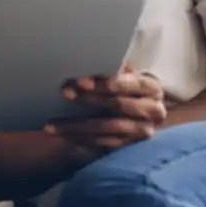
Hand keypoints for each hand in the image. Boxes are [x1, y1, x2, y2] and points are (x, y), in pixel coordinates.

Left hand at [46, 66, 165, 152]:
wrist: (136, 111)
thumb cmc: (125, 85)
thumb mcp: (122, 74)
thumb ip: (111, 69)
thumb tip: (86, 59)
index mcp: (151, 87)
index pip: (130, 84)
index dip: (105, 83)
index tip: (80, 82)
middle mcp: (153, 111)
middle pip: (118, 105)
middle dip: (88, 100)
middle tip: (64, 93)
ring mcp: (142, 132)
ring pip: (108, 129)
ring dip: (77, 126)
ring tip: (52, 124)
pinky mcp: (129, 147)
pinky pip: (103, 144)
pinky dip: (81, 139)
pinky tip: (62, 135)